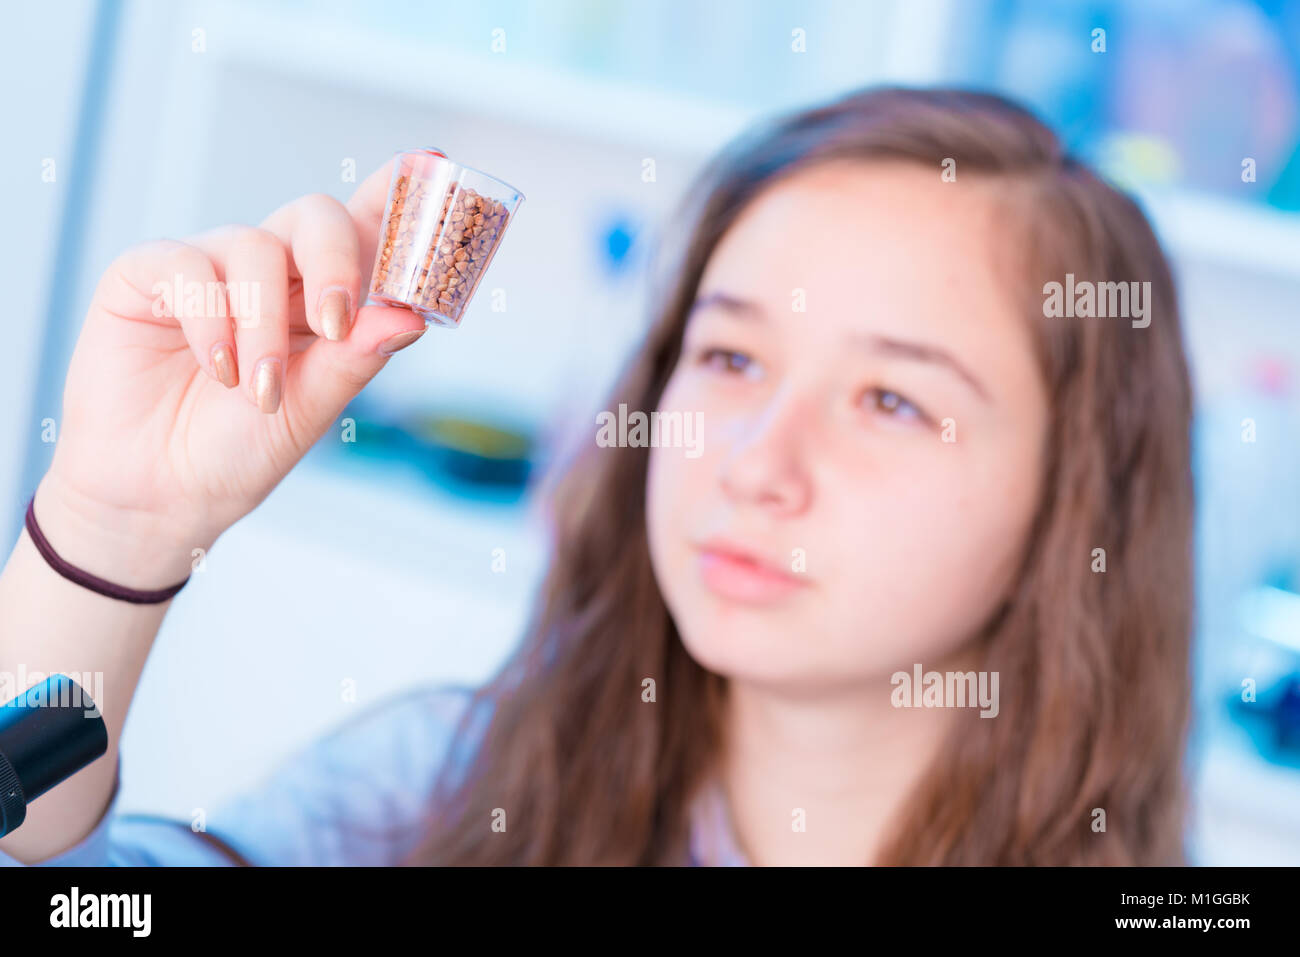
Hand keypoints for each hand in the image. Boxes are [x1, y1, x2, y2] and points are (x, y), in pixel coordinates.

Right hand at [38, 159, 426, 585]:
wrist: (162, 495)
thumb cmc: (239, 450)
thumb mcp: (312, 409)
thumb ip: (356, 357)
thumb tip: (410, 316)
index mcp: (320, 297)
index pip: (362, 230)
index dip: (394, 193)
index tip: (430, 163)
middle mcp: (269, 272)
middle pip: (314, 215)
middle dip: (335, 261)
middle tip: (334, 323)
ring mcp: (209, 269)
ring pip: (253, 246)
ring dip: (263, 326)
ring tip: (260, 391)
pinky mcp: (146, 276)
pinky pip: (187, 266)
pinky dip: (210, 322)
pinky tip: (215, 370)